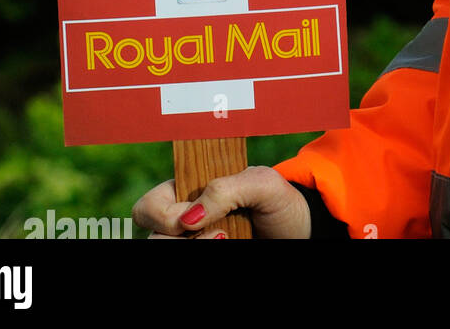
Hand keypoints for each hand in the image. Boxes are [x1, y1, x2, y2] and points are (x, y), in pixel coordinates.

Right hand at [132, 165, 312, 238]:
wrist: (301, 232)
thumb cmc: (280, 201)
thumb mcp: (262, 184)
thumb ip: (225, 189)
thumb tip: (188, 218)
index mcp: (189, 192)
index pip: (148, 205)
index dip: (162, 215)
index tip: (190, 220)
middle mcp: (185, 222)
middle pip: (152, 237)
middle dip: (175, 240)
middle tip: (218, 236)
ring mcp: (195, 242)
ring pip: (166, 250)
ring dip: (194, 248)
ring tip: (227, 240)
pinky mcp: (206, 255)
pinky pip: (188, 264)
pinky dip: (205, 251)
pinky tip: (229, 244)